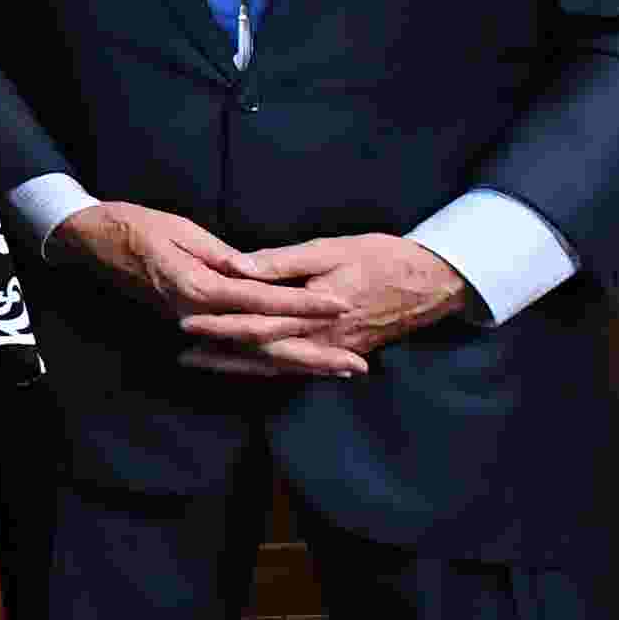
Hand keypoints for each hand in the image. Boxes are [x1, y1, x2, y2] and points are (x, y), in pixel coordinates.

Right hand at [51, 201, 364, 381]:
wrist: (91, 241)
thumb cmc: (135, 226)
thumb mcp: (181, 229)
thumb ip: (221, 255)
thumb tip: (257, 273)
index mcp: (198, 288)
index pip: (262, 301)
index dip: (304, 305)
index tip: (342, 304)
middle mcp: (199, 317)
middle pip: (265, 344)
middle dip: (314, 355)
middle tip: (356, 365)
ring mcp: (194, 326)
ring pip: (253, 355)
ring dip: (298, 365)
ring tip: (339, 371)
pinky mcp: (192, 327)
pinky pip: (236, 352)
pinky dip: (268, 361)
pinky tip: (296, 367)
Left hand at [182, 231, 476, 376]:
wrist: (434, 281)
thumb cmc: (381, 258)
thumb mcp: (330, 250)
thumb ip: (282, 262)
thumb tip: (237, 267)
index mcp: (314, 314)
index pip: (257, 325)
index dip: (220, 326)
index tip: (187, 324)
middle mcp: (323, 341)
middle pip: (263, 354)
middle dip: (223, 356)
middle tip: (183, 358)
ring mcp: (336, 350)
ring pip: (282, 365)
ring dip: (243, 367)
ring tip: (206, 365)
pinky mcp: (347, 351)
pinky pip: (304, 366)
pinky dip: (275, 369)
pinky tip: (254, 369)